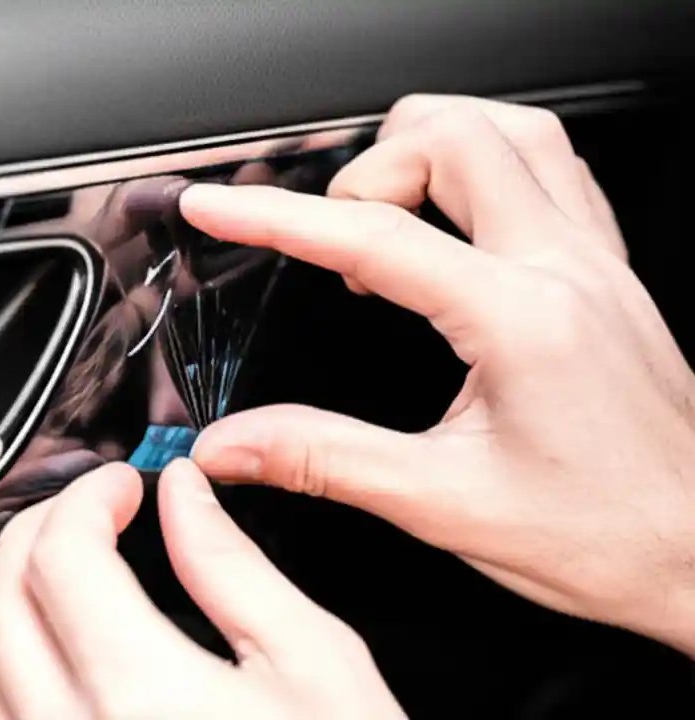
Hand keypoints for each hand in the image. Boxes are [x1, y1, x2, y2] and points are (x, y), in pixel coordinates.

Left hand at [0, 460, 405, 718]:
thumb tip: (183, 494)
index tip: (119, 488)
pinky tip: (64, 665)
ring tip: (75, 585)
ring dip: (17, 609)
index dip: (86, 500)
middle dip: (40, 536)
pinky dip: (9, 680)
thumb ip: (233, 569)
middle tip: (91, 516)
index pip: (61, 557)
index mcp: (145, 697)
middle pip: (1, 606)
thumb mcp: (316, 665)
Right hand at [179, 94, 694, 655]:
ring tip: (383, 212)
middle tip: (326, 237)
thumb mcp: (443, 505)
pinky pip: (552, 168)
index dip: (275, 217)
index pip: (373, 236)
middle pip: (451, 139)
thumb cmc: (608, 538)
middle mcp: (565, 271)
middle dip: (364, 172)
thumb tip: (234, 445)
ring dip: (430, 148)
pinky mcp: (609, 275)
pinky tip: (457, 217)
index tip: (216, 206)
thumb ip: (324, 461)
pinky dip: (487, 165)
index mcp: (520, 320)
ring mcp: (595, 264)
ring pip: (512, 131)